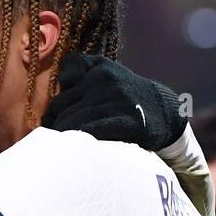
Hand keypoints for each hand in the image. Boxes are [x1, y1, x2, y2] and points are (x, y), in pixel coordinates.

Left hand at [42, 53, 185, 151]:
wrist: (163, 110)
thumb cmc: (126, 92)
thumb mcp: (105, 68)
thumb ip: (79, 64)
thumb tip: (62, 80)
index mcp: (98, 71)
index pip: (60, 98)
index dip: (52, 116)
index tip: (52, 128)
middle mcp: (105, 83)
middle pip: (63, 111)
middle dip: (56, 129)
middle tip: (54, 143)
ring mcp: (117, 102)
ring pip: (75, 122)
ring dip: (65, 138)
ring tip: (63, 150)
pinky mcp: (128, 121)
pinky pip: (94, 131)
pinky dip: (82, 140)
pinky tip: (80, 148)